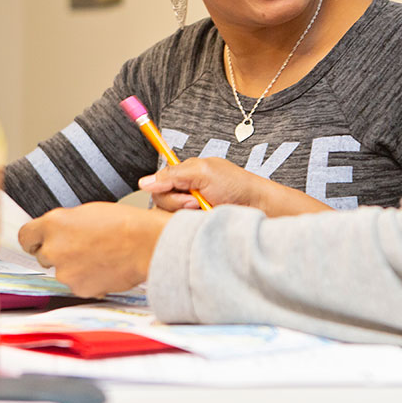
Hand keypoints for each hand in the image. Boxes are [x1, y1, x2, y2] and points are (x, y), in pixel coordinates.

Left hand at [17, 203, 170, 296]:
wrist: (146, 244)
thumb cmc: (124, 223)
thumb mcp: (87, 212)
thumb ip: (64, 224)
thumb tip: (56, 234)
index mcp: (53, 223)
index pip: (25, 236)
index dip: (34, 239)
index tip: (39, 241)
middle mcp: (53, 248)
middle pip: (43, 255)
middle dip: (58, 252)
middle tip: (82, 247)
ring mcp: (64, 272)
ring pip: (61, 271)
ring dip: (74, 266)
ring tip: (99, 256)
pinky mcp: (78, 288)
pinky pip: (77, 284)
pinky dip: (87, 279)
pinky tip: (104, 268)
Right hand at [138, 157, 331, 215]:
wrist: (258, 206)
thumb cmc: (237, 185)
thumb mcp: (203, 171)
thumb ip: (173, 175)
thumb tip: (144, 182)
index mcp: (184, 175)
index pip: (158, 182)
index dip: (162, 186)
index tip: (176, 189)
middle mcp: (183, 193)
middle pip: (159, 201)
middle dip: (176, 201)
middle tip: (196, 200)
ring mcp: (188, 212)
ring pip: (167, 218)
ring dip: (184, 214)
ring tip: (203, 209)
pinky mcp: (193, 227)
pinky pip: (179, 230)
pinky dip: (190, 225)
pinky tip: (203, 220)